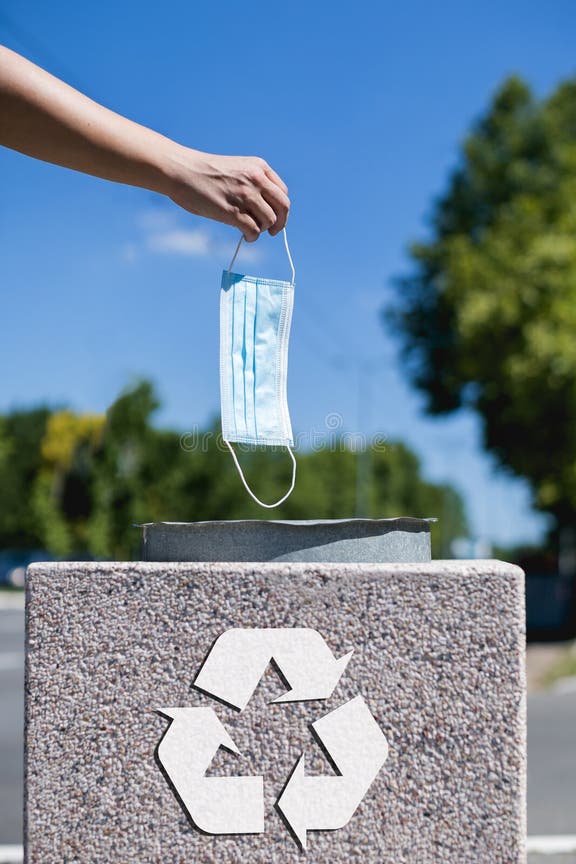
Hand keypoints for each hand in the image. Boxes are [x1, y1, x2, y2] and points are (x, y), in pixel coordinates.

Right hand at [165, 148, 289, 241]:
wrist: (180, 170)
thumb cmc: (204, 171)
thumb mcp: (236, 168)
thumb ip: (252, 183)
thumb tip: (263, 209)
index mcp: (258, 167)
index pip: (282, 192)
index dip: (281, 208)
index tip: (275, 217)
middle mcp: (256, 179)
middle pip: (283, 207)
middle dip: (280, 223)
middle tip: (272, 231)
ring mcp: (245, 195)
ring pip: (269, 220)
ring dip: (262, 229)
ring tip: (250, 230)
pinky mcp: (233, 212)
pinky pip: (254, 230)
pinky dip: (252, 237)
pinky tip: (246, 236)